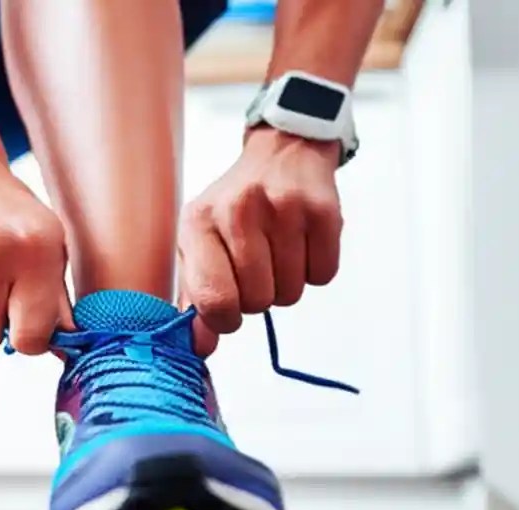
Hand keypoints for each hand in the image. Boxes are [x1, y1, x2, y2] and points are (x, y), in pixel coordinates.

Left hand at [178, 130, 343, 354]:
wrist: (283, 153)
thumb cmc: (235, 208)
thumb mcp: (200, 242)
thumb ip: (196, 296)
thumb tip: (200, 348)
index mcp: (198, 222)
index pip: (213, 299)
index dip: (224, 319)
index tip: (230, 311)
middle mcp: (238, 211)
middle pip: (255, 302)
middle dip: (258, 297)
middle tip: (257, 269)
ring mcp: (282, 208)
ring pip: (290, 293)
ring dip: (286, 284)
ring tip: (279, 252)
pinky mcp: (322, 211)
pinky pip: (322, 275)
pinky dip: (315, 270)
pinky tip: (303, 244)